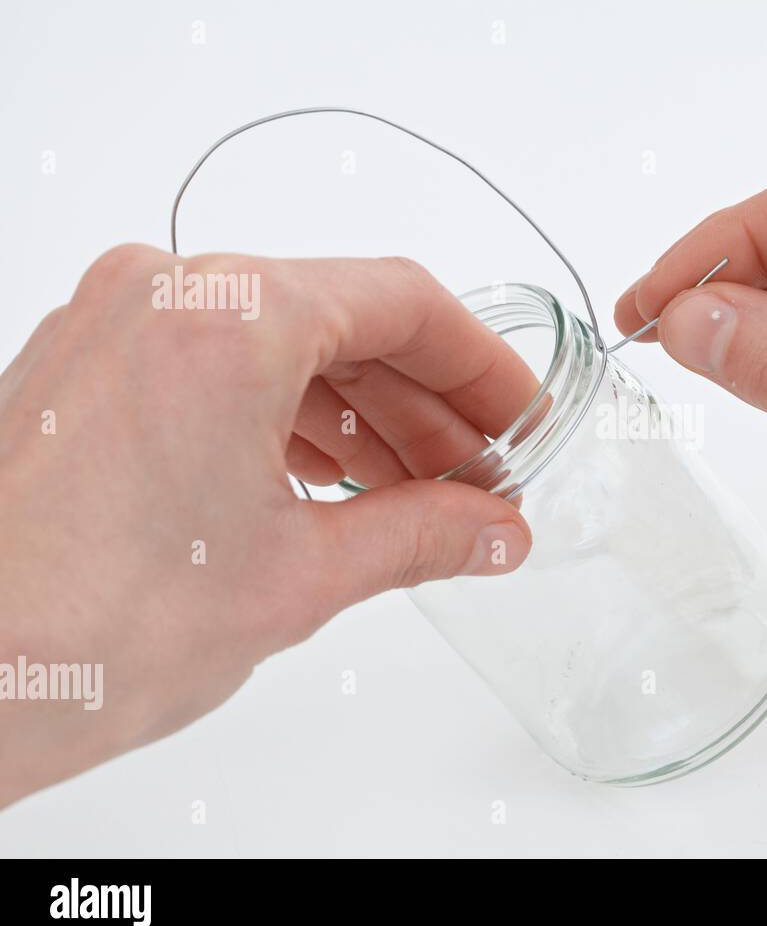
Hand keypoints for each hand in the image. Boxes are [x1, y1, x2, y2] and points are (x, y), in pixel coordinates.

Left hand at [0, 245, 536, 805]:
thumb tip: (494, 529)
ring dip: (360, 415)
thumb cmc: (84, 630)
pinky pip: (216, 364)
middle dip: (424, 404)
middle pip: (343, 320)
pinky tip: (328, 481)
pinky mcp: (84, 369)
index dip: (482, 365)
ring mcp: (113, 326)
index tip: (522, 415)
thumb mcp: (298, 578)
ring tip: (415, 492)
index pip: (402, 303)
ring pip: (279, 344)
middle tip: (479, 476)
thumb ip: (420, 535)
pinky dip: (285, 417)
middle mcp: (163, 295)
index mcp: (228, 319)